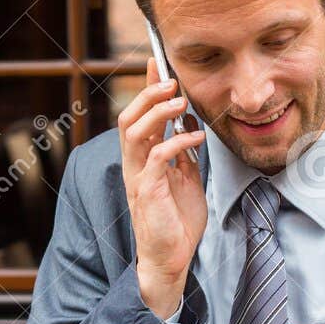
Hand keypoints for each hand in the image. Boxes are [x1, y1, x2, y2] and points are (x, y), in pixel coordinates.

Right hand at [120, 59, 206, 316]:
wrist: (170, 259)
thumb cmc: (176, 223)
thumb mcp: (186, 179)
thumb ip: (183, 154)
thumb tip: (190, 125)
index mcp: (142, 160)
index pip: (139, 115)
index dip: (146, 88)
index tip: (158, 63)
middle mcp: (134, 165)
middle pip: (129, 117)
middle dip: (148, 94)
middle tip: (172, 79)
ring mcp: (138, 177)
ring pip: (134, 132)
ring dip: (157, 112)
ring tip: (181, 101)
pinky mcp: (147, 192)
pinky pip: (156, 157)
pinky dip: (176, 141)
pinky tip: (195, 136)